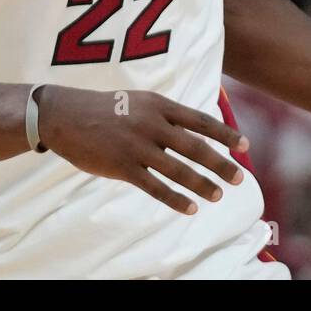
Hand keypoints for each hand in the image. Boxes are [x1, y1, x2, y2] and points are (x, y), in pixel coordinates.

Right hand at [35, 85, 248, 213]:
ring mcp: (137, 146)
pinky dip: (175, 199)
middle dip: (220, 163)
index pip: (200, 120)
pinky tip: (190, 208)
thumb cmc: (106, 110)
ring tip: (218, 195)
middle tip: (239, 177)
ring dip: (201, 184)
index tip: (244, 145)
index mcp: (158, 105)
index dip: (224, 133)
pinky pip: (154, 187)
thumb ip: (165, 116)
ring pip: (178, 169)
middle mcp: (151, 123)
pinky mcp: (122, 166)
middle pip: (195, 146)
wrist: (66, 116)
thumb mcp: (139, 102)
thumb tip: (194, 132)